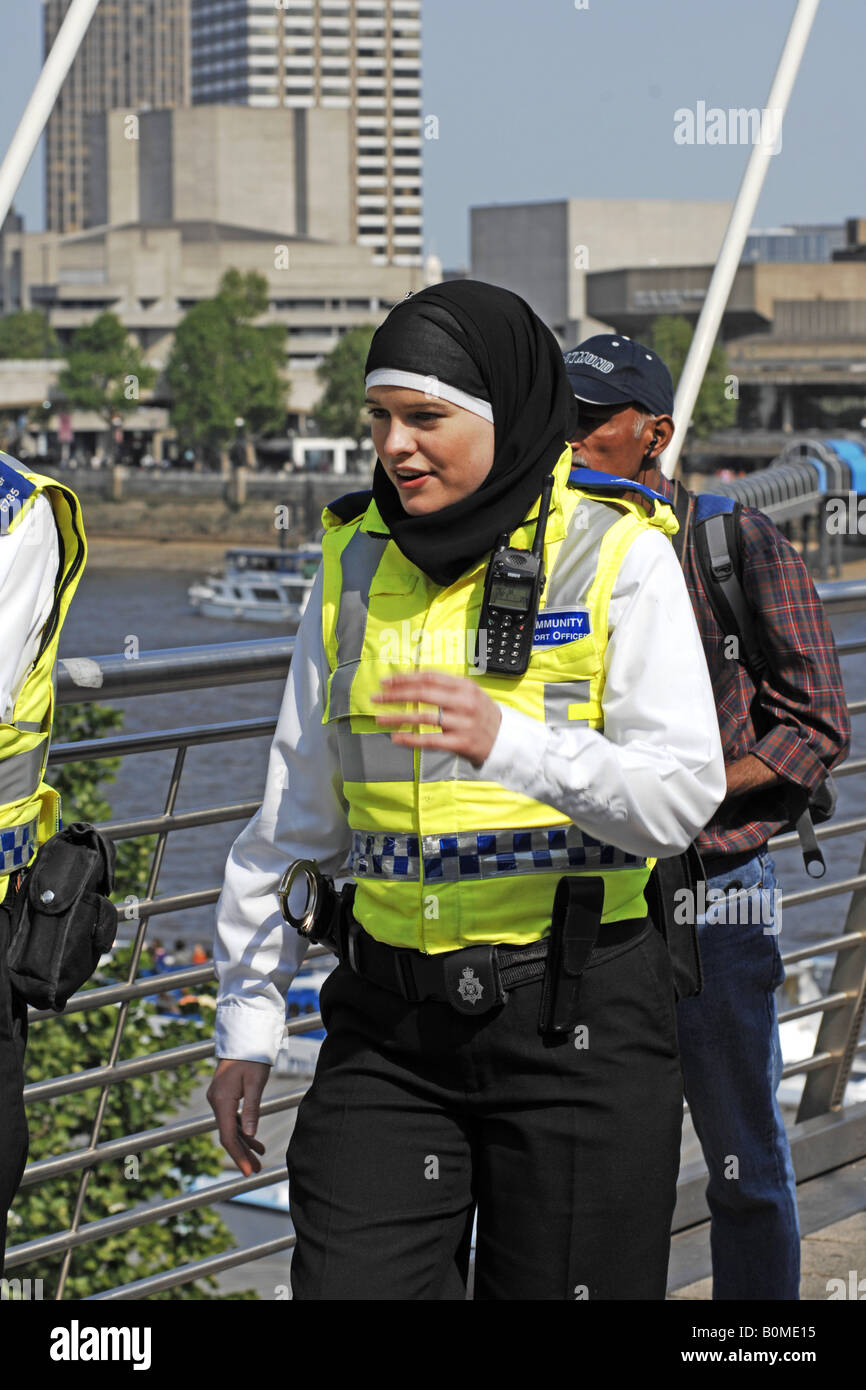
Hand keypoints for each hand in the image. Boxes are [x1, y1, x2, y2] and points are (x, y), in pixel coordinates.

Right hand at [207, 1058, 269, 1175]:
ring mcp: (219, 1099)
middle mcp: (216, 1101)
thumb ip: (252, 1109)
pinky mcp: (225, 1096)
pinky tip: (254, 1141)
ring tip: (258, 1161)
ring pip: (230, 1128)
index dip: (237, 1155)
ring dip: (243, 1144)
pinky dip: (243, 1130)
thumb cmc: (252, 1057)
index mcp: (222, 1100)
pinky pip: (232, 1119)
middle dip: (241, 1154)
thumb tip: (250, 1134)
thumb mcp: (256, 1083)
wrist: (245, 1037)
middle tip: (255, 1171)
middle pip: (228, 1135)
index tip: (247, 1171)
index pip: (228, 1136)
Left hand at [372, 672, 501, 769]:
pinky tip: (396, 738)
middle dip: (396, 695)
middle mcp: (464, 702)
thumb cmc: (481, 715)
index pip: (429, 678)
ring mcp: (462, 723)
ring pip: (423, 717)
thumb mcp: (470, 694)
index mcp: (464, 686)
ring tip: (380, 719)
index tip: (386, 682)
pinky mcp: (461, 743)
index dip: (405, 678)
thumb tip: (412, 681)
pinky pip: (431, 740)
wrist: (505, 739)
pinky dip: (411, 739)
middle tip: (377, 698)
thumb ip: (446, 687)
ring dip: (398, 718)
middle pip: (423, 694)